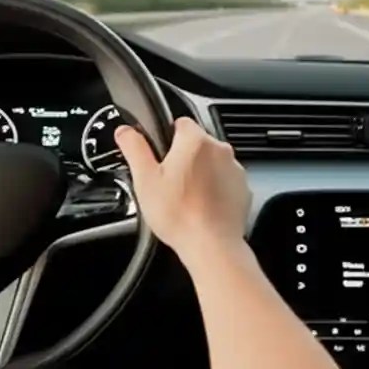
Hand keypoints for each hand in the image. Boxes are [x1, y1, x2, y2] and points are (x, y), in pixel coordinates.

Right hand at [115, 117, 249, 264]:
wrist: (211, 246)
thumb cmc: (179, 215)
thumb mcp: (145, 179)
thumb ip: (134, 148)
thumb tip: (125, 131)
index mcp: (195, 141)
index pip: (179, 123)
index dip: (165, 139)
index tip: (158, 158)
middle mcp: (220, 150)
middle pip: (196, 144)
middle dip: (182, 159)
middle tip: (168, 183)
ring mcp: (235, 170)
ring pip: (211, 164)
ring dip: (199, 174)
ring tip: (184, 199)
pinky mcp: (243, 189)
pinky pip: (224, 182)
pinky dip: (214, 190)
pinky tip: (200, 207)